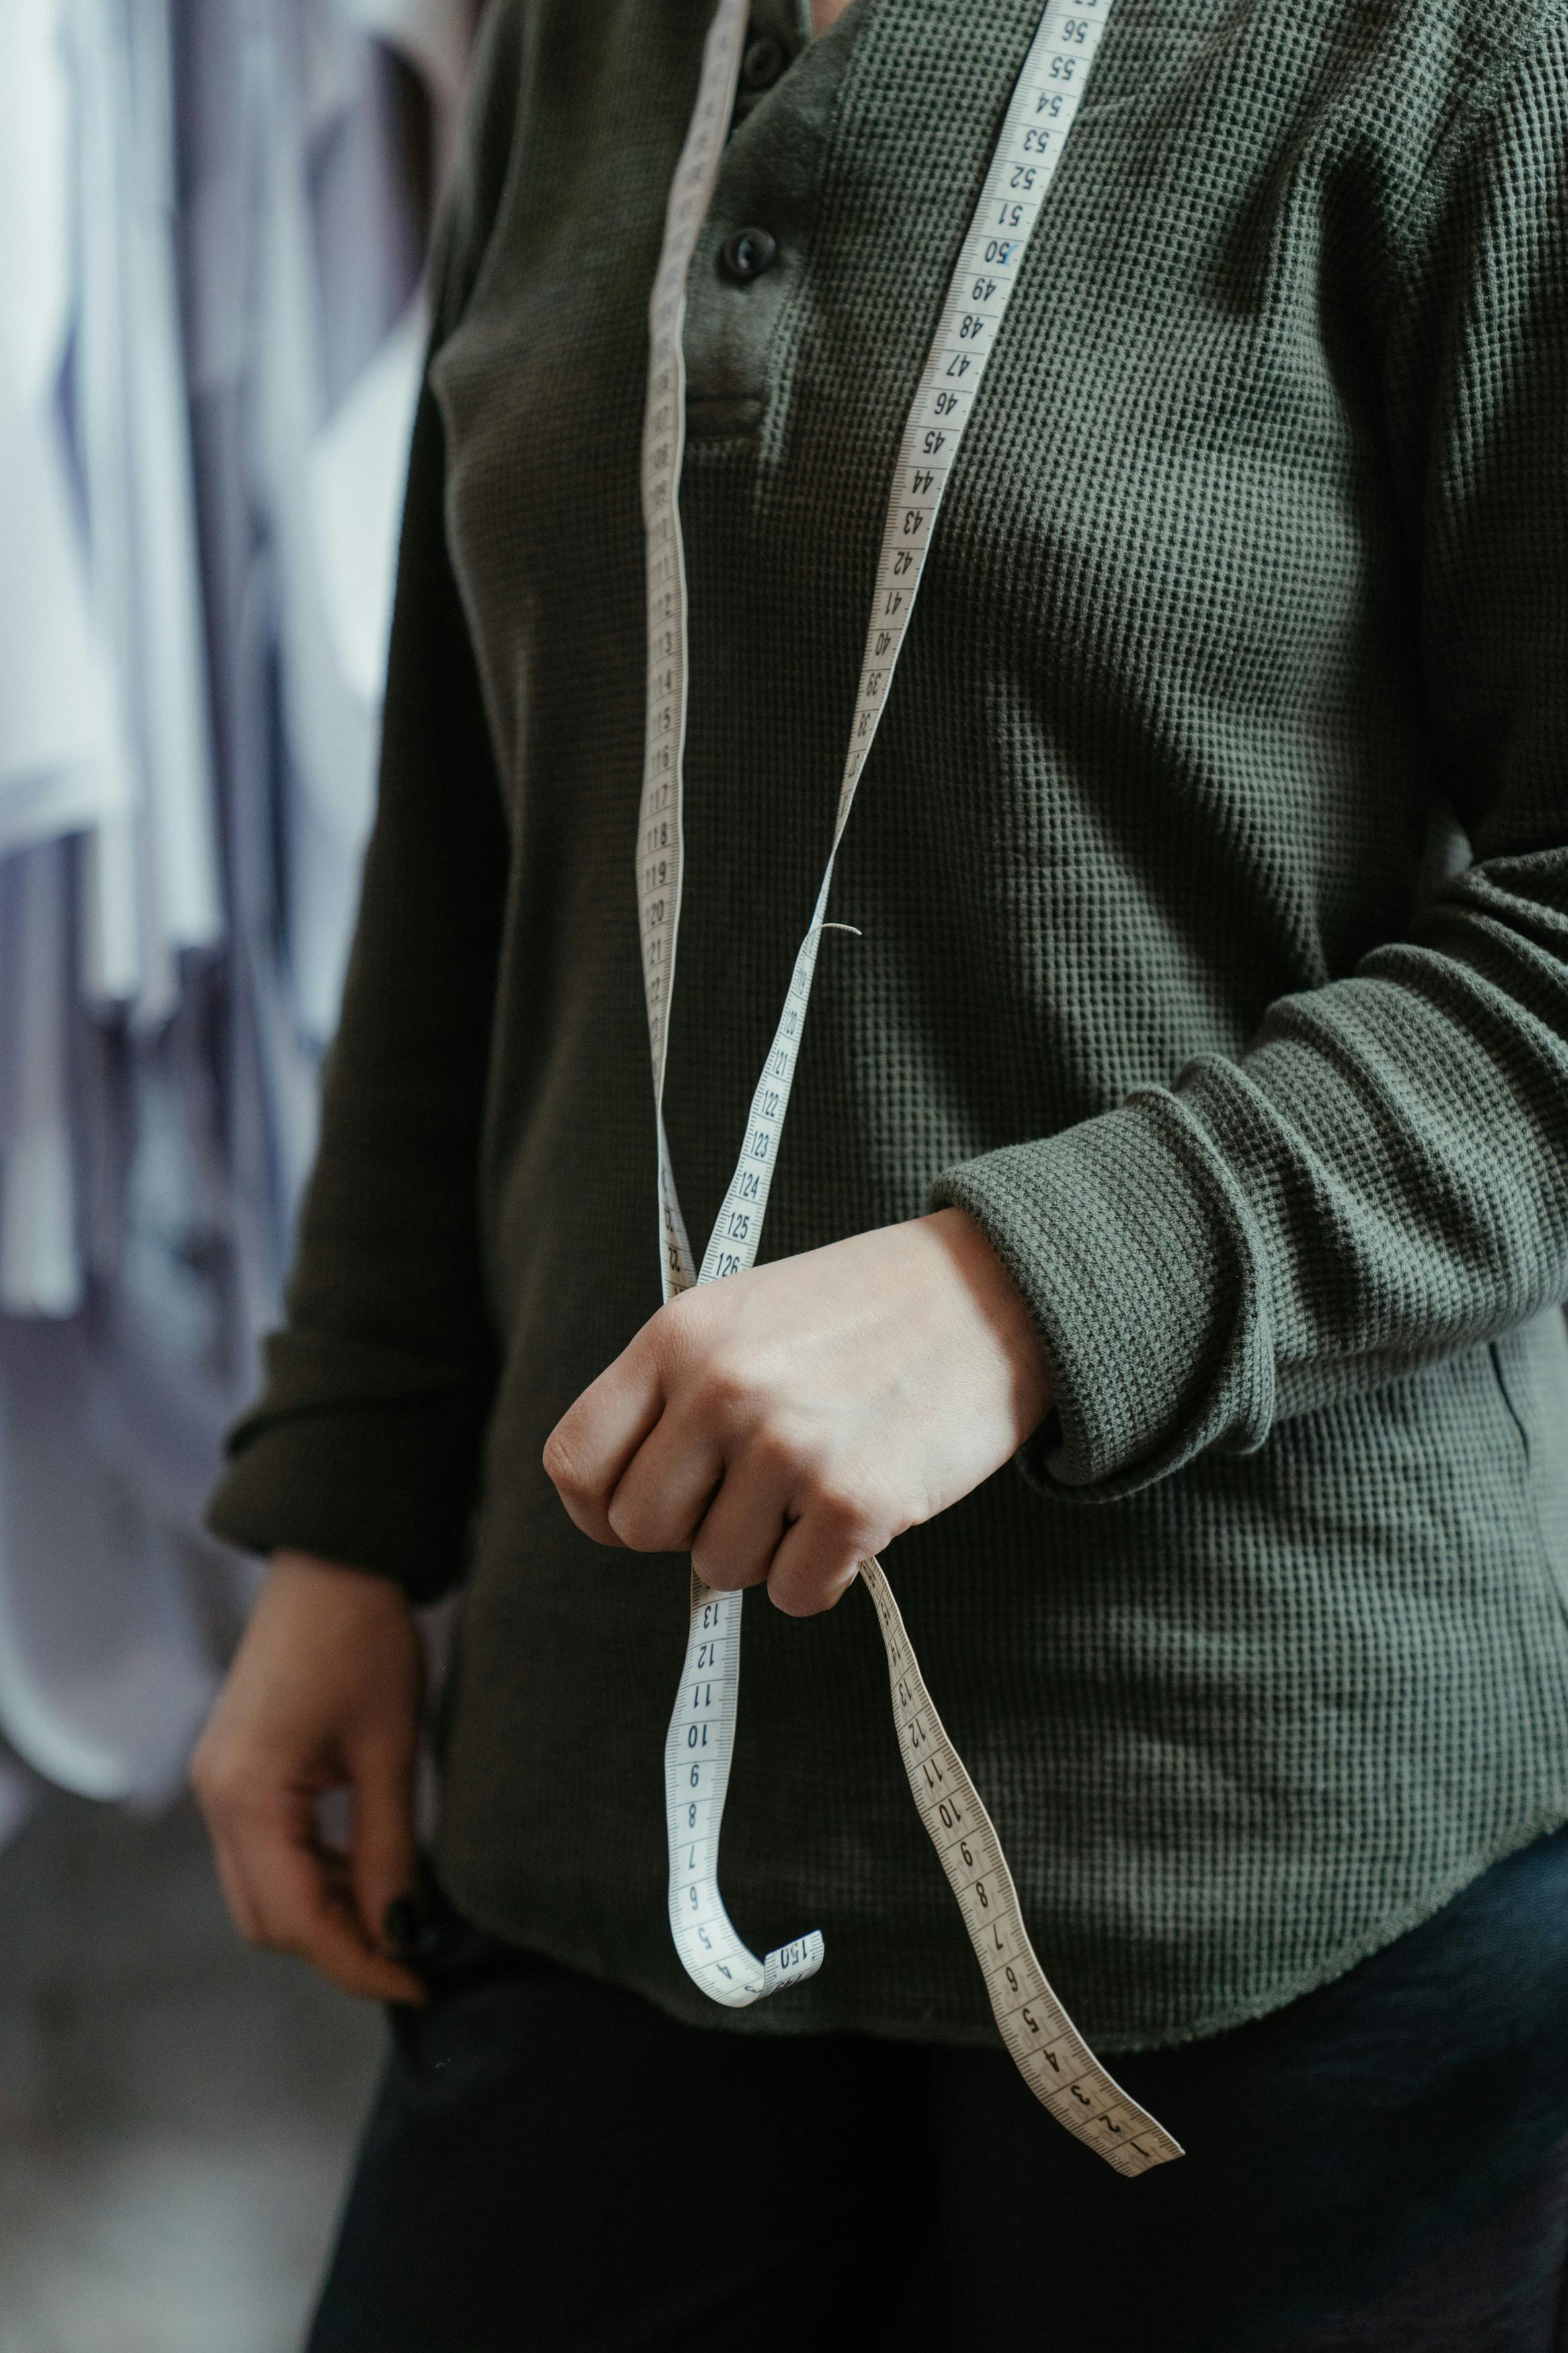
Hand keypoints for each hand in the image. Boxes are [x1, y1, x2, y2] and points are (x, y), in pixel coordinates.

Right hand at [192, 1551, 426, 2002]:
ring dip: (326, 1913)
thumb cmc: (364, 1642)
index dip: (357, 1962)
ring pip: (263, 1892)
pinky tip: (367, 1868)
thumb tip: (403, 1933)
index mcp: (247, 1797)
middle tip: (412, 1953)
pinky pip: (265, 1853)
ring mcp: (219, 1786)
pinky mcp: (235, 1773)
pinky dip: (314, 1875)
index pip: (296, 1921)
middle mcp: (217, 1800)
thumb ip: (390, 1850)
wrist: (333, 1563)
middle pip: (267, 1919)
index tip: (417, 1981)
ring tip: (398, 1909)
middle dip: (338, 1947)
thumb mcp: (389, 1752)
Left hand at [544, 1208, 1050, 1616]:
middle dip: (691, 1531)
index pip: (577, 1462)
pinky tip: (854, 1522)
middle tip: (753, 1497)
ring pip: (721, 1570)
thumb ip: (678, 1393)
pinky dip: (823, 1576)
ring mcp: (788, 1447)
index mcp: (679, 1337)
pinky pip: (796, 1594)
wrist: (995, 1289)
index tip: (639, 1517)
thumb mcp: (745, 1312)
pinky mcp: (856, 1501)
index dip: (600, 1510)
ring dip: (767, 1550)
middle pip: (642, 1530)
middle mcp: (721, 1390)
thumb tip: (632, 1511)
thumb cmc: (864, 1309)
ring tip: (819, 1485)